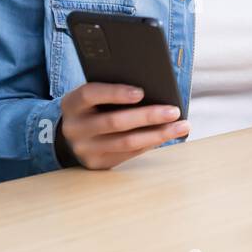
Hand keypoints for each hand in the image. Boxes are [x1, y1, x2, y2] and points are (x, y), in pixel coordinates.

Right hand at [55, 82, 189, 169]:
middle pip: (114, 122)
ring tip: (181, 126)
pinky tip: (167, 134)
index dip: (115, 93)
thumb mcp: (92, 96)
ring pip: (126, 142)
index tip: (141, 92)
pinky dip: (150, 143)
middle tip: (174, 111)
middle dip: (148, 116)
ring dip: (157, 134)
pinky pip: (129, 153)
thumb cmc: (91, 107)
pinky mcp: (97, 164)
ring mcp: (85, 149)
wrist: (69, 135)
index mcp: (71, 103)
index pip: (91, 94)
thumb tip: (152, 88)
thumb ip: (111, 90)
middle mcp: (75, 128)